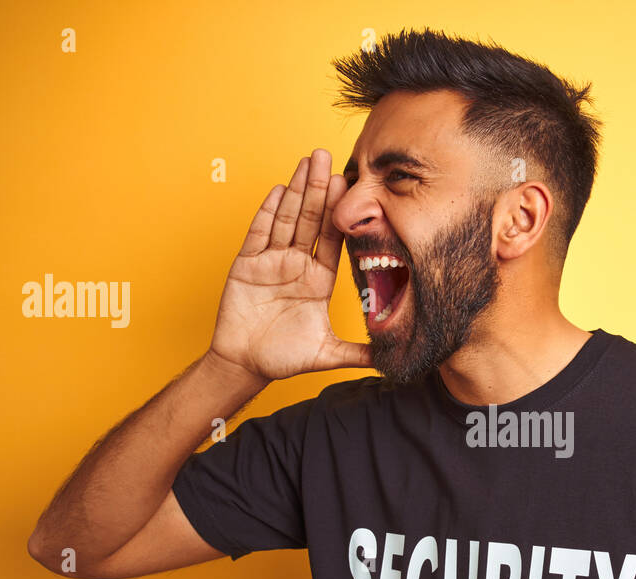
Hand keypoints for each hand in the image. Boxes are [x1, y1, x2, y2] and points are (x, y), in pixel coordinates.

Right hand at [209, 149, 370, 380]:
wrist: (245, 365)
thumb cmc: (283, 358)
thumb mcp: (328, 354)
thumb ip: (358, 355)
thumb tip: (391, 364)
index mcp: (318, 280)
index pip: (333, 239)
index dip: (340, 213)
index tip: (351, 186)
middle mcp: (297, 265)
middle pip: (311, 220)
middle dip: (319, 189)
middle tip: (328, 156)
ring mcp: (271, 262)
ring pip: (286, 219)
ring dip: (296, 190)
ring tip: (307, 162)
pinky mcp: (247, 265)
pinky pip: (258, 234)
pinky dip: (267, 212)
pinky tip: (277, 189)